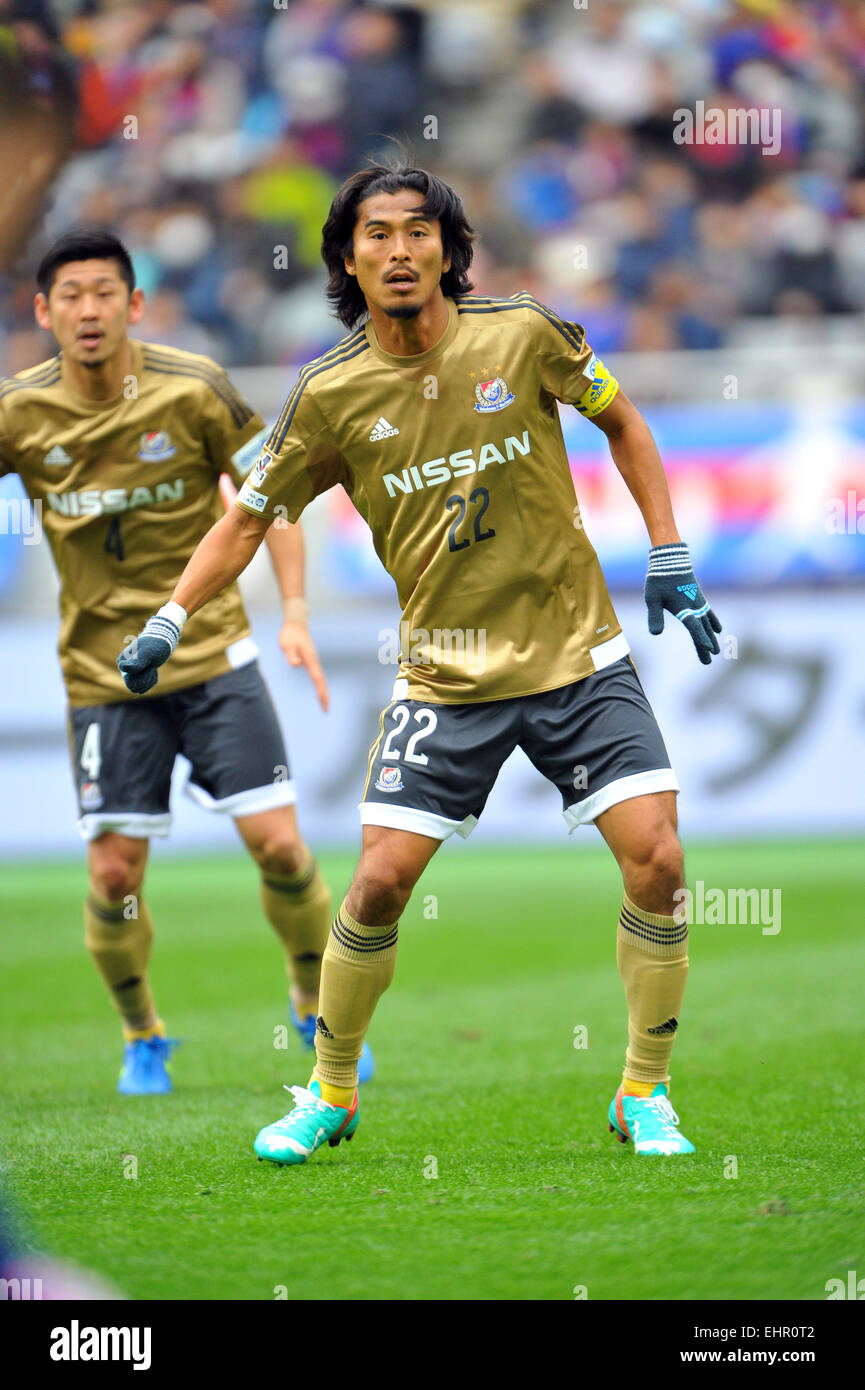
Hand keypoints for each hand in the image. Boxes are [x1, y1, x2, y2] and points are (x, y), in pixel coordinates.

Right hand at [117, 604, 184, 693]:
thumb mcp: (147, 653)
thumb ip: (136, 662)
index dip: (143, 675)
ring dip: (150, 678)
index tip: (149, 663)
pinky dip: (152, 679)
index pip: (131, 682)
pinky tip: (153, 668)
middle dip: (147, 678)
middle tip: (152, 664)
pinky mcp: (138, 675)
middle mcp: (124, 669)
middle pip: (135, 686)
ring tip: (153, 665)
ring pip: (141, 687)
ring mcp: (131, 672)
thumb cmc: (155, 644)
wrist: (163, 639)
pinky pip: (145, 686)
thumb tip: (122, 667)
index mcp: (122, 663)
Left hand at [279, 620, 329, 711]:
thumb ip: (290, 654)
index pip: (317, 678)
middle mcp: (314, 661)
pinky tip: (319, 692)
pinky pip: (317, 676)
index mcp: (310, 659)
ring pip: (320, 679)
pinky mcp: (310, 661)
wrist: (296, 624)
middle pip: (321, 681)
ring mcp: (313, 661)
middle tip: (326, 710)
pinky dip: (320, 686)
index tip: (323, 703)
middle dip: (324, 696)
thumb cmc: (290, 634)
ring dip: (323, 692)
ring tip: (324, 705)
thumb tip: (295, 664)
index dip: (321, 691)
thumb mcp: (286, 644)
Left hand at [644, 542, 720, 665]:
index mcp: (683, 607)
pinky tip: (719, 630)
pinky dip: (714, 622)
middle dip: (706, 645)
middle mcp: (694, 606)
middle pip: (702, 629)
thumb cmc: (658, 580)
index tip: (708, 650)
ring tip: (715, 651)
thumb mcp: (652, 598)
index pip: (694, 627)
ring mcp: (698, 602)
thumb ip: (654, 616)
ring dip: (711, 637)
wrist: (670, 560)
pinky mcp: (699, 598)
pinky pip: (709, 613)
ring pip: (707, 623)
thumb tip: (655, 634)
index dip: (701, 638)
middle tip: (708, 661)